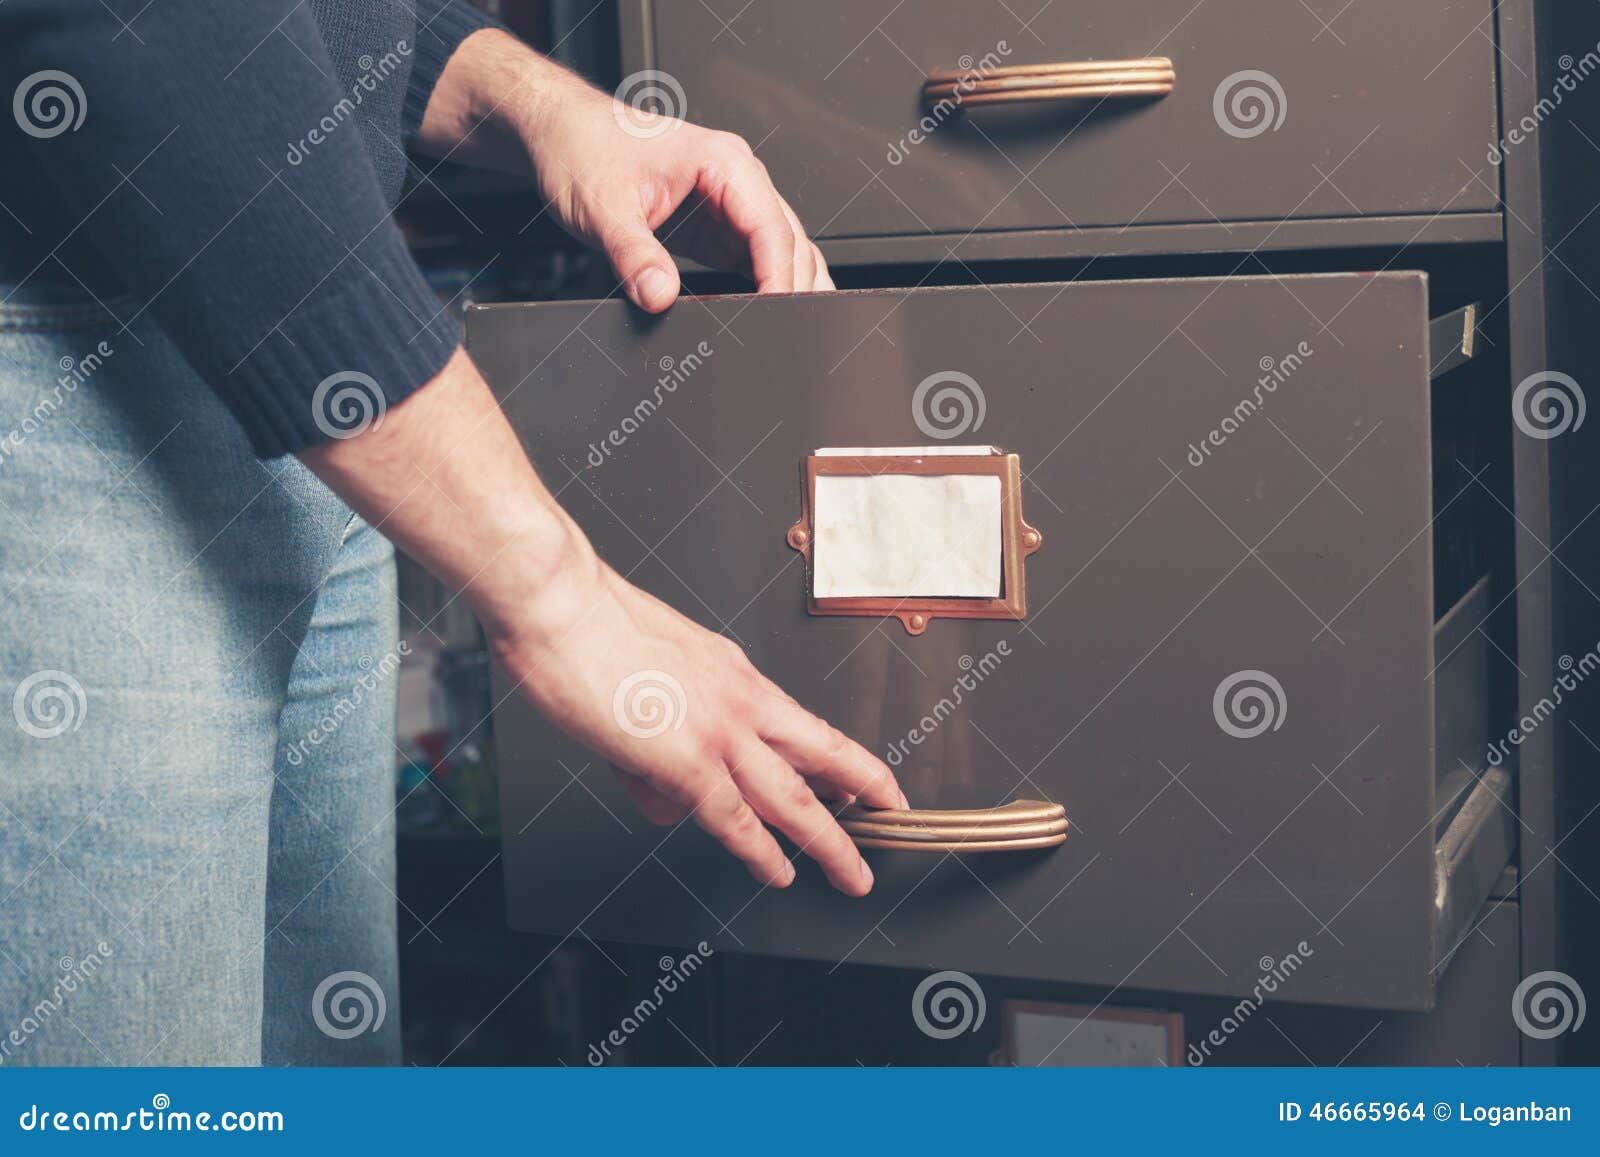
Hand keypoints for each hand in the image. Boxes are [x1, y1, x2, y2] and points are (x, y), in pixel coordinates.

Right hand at [489, 559, 905, 895]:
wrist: (559, 602)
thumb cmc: (587, 624)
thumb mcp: (652, 670)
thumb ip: (668, 728)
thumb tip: (664, 786)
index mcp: (733, 672)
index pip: (802, 725)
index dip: (842, 756)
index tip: (866, 778)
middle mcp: (740, 699)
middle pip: (823, 756)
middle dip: (865, 793)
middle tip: (891, 818)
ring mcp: (719, 732)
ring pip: (793, 799)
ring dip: (828, 843)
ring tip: (853, 875)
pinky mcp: (685, 761)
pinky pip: (736, 820)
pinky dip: (761, 852)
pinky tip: (778, 872)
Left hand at [521, 83, 834, 310]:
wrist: (562, 133)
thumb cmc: (584, 148)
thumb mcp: (603, 208)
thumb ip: (634, 256)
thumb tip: (660, 296)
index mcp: (722, 162)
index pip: (771, 227)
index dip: (779, 276)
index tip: (776, 313)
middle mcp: (735, 178)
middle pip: (788, 240)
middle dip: (792, 286)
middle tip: (784, 332)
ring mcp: (728, 202)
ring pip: (779, 250)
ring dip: (785, 286)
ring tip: (785, 328)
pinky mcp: (715, 224)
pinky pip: (752, 258)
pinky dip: (759, 286)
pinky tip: (754, 313)